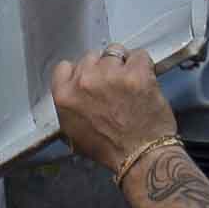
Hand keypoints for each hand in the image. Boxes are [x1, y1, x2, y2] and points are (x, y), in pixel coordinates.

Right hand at [53, 46, 177, 181]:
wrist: (140, 156)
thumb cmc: (107, 149)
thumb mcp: (72, 131)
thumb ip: (70, 104)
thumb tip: (74, 89)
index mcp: (64, 95)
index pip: (65, 66)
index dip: (81, 73)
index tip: (92, 82)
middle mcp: (84, 81)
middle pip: (91, 57)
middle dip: (102, 69)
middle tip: (114, 87)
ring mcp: (111, 75)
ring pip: (115, 52)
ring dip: (123, 65)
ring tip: (130, 85)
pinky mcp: (136, 73)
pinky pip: (139, 55)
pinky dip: (143, 66)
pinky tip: (144, 82)